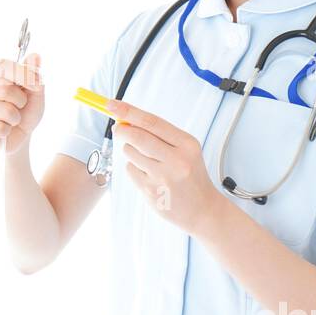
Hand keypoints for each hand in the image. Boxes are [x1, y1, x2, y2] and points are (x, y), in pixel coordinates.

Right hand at [0, 53, 43, 155]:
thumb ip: (35, 74)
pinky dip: (7, 131)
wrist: (17, 136)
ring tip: (10, 119)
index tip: (37, 85)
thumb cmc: (24, 111)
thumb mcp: (35, 92)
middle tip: (19, 106)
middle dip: (20, 101)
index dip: (23, 74)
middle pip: (4, 89)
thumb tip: (36, 56)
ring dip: (15, 118)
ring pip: (5, 111)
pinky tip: (2, 130)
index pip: (3, 65)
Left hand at [106, 98, 224, 234]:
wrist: (203, 209)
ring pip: (131, 153)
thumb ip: (159, 134)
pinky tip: (149, 175)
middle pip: (138, 137)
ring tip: (146, 159)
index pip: (152, 122)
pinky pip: (131, 170)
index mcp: (187, 144)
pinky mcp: (151, 191)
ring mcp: (163, 177)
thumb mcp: (185, 149)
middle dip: (122, 130)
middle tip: (118, 129)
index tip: (112, 105)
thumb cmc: (191, 175)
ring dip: (130, 151)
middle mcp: (177, 160)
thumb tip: (126, 120)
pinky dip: (134, 168)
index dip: (129, 111)